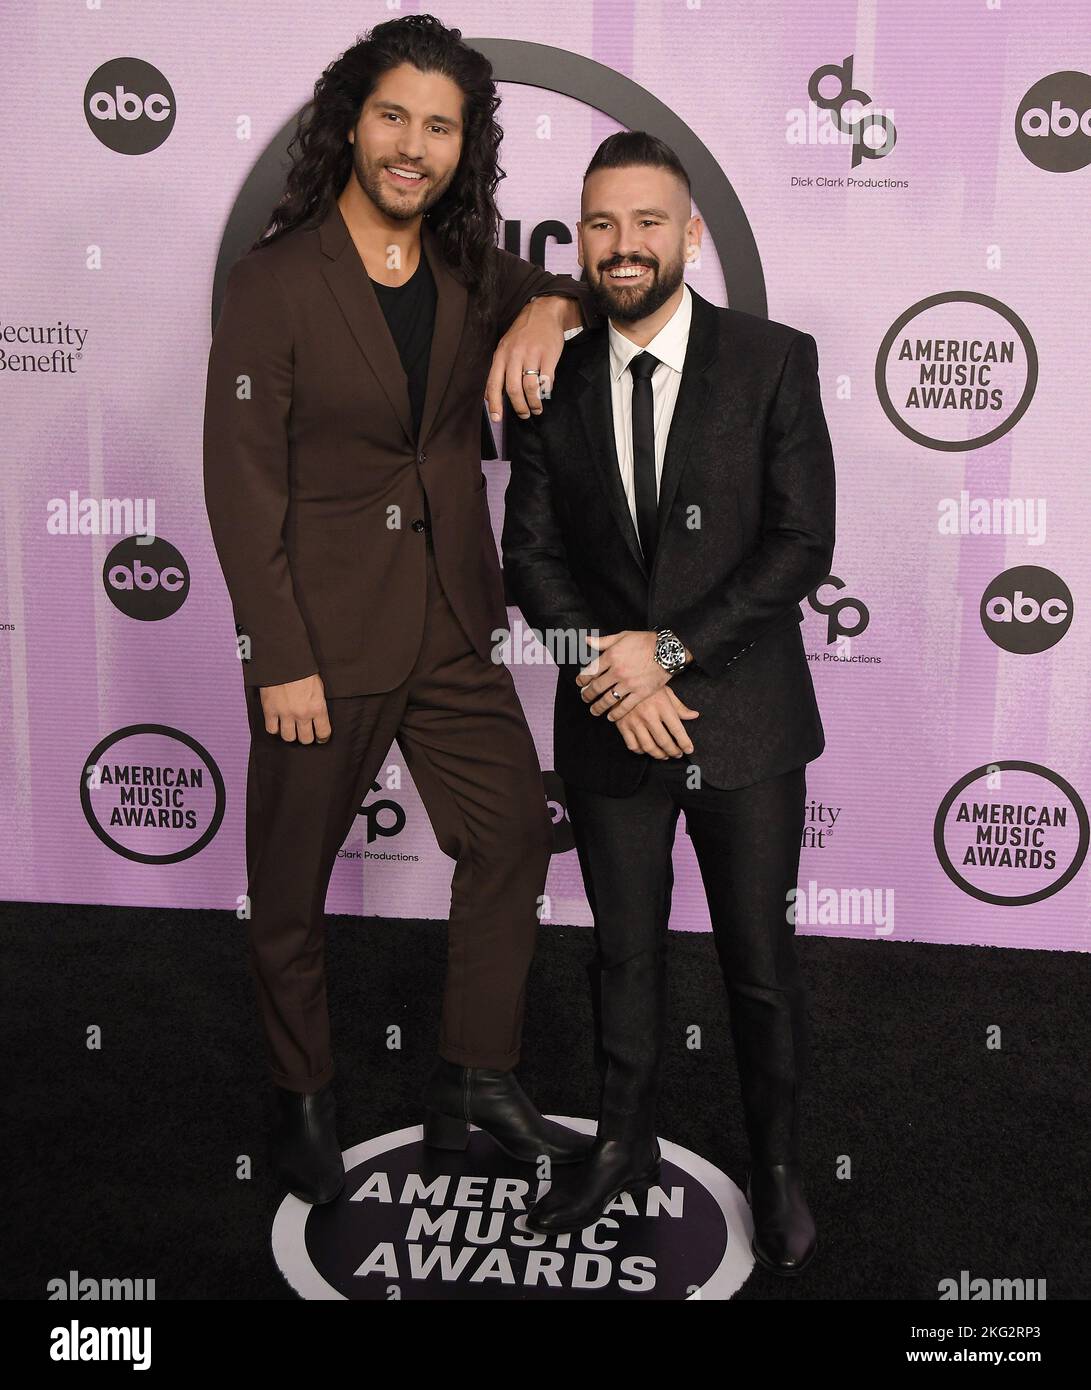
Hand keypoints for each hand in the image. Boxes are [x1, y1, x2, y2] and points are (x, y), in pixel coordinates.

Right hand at [259, 672, 330, 743]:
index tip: (320, 738)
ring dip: (290, 734)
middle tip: (305, 733)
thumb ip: (318, 704)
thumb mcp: (318, 687)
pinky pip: (271, 729)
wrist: (284, 660)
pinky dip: (274, 728)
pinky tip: (277, 724)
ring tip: (291, 729)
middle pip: (305, 739)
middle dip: (306, 737)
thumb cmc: (303, 670)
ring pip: (288, 737)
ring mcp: (285, 714)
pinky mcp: (270, 710)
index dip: (322, 737)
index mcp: (317, 707)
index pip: (323, 733)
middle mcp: (302, 714)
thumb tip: (318, 716)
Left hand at [484, 296, 573, 421]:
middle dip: (518, 407)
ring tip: (536, 409)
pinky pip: (546, 380)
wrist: (543, 313)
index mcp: (501, 355)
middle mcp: (514, 355)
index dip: (494, 403)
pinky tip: (545, 395)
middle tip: (524, 414)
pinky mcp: (548, 355)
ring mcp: (532, 355)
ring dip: (533, 403)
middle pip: (513, 389)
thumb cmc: (523, 334)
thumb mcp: (505, 347)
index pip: (494, 384)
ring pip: (530, 387)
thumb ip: (499, 370)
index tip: (497, 418)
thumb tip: (490, 396)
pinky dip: (545, 392)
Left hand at [576, 630, 667, 717]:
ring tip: (593, 710)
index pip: (590, 671)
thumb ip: (603, 641)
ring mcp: (629, 684)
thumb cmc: (645, 641)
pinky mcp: (641, 693)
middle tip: (584, 697)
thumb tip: (586, 640)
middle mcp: (617, 671)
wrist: (668, 650)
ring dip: (598, 707)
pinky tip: (610, 717)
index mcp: (611, 656)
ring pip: (608, 699)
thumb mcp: (623, 636)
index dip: (582, 679)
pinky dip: (616, 714)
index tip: (580, 683)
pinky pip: (625, 707)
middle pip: (596, 687)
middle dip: (587, 694)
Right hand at [613, 687, 699, 758]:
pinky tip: (646, 749)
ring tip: (664, 755)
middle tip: (678, 754)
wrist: (621, 681)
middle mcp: (649, 716)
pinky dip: (641, 751)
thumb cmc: (646, 685)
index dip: (685, 743)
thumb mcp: (665, 691)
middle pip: (664, 741)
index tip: (689, 749)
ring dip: (659, 755)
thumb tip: (694, 715)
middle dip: (673, 751)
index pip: (677, 730)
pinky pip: (632, 745)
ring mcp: (634, 722)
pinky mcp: (622, 726)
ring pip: (648, 747)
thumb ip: (679, 706)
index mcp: (662, 706)